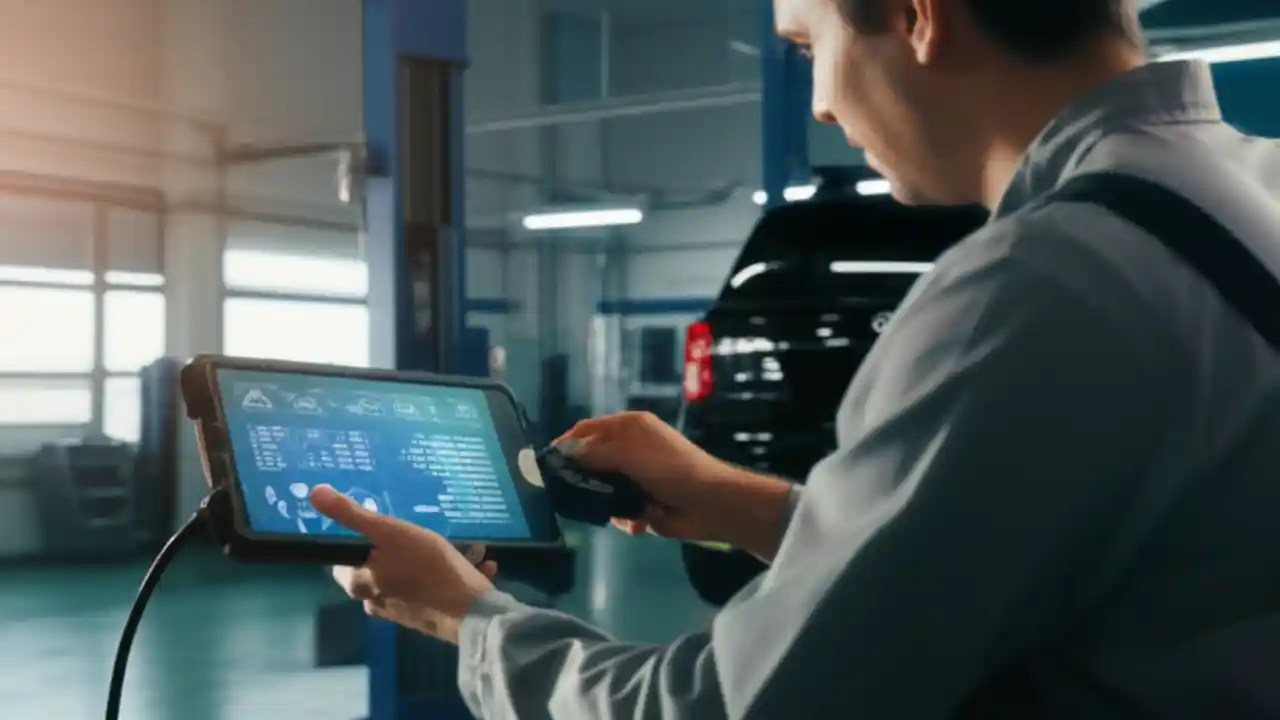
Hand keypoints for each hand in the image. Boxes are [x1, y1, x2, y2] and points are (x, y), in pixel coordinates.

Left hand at [311, 485, 498, 643]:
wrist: (470, 611)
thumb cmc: (427, 567)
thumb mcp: (390, 532)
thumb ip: (353, 515)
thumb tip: (315, 492)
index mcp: (359, 585)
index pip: (343, 561)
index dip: (361, 543)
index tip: (384, 530)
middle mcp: (374, 603)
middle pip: (377, 569)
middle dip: (398, 552)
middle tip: (420, 537)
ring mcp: (401, 614)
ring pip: (406, 581)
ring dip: (426, 565)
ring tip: (452, 551)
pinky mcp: (426, 619)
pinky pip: (431, 593)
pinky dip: (446, 578)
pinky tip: (473, 566)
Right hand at [556, 412, 791, 557]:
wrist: (711, 504)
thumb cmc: (671, 470)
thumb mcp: (629, 454)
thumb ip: (594, 452)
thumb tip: (563, 451)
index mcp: (629, 428)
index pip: (587, 430)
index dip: (566, 444)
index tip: (547, 464)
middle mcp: (630, 449)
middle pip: (590, 462)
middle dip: (582, 480)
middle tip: (568, 495)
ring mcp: (636, 477)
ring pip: (601, 490)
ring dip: (605, 503)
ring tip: (614, 512)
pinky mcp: (642, 503)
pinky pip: (618, 510)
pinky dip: (624, 518)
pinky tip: (637, 524)